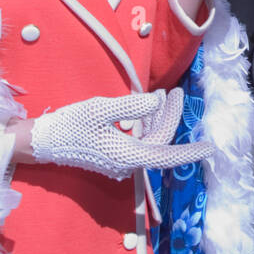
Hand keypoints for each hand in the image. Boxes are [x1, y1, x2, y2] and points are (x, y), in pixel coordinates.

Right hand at [29, 88, 212, 179]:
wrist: (43, 142)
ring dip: (157, 118)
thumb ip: (132, 106)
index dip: (190, 152)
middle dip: (170, 116)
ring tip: (161, 95)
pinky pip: (139, 141)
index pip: (166, 154)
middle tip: (175, 92)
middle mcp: (128, 162)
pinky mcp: (114, 155)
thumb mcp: (100, 109)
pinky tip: (144, 108)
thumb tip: (157, 101)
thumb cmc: (70, 125)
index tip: (210, 148)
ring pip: (150, 140)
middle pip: (159, 140)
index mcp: (128, 155)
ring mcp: (120, 160)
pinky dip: (145, 124)